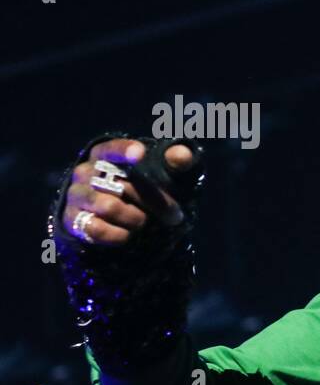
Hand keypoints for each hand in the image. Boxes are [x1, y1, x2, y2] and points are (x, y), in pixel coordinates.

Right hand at [62, 138, 195, 246]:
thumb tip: (183, 155)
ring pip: (109, 207)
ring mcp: (77, 195)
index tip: (140, 154)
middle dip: (155, 202)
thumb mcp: (158, 172)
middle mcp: (85, 172)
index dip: (125, 151)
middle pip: (122, 185)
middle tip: (174, 214)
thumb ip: (172, 161)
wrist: (111, 217)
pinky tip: (127, 234)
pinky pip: (97, 229)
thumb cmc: (139, 186)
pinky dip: (119, 235)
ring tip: (143, 221)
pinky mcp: (72, 219)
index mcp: (104, 154)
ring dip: (135, 218)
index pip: (112, 150)